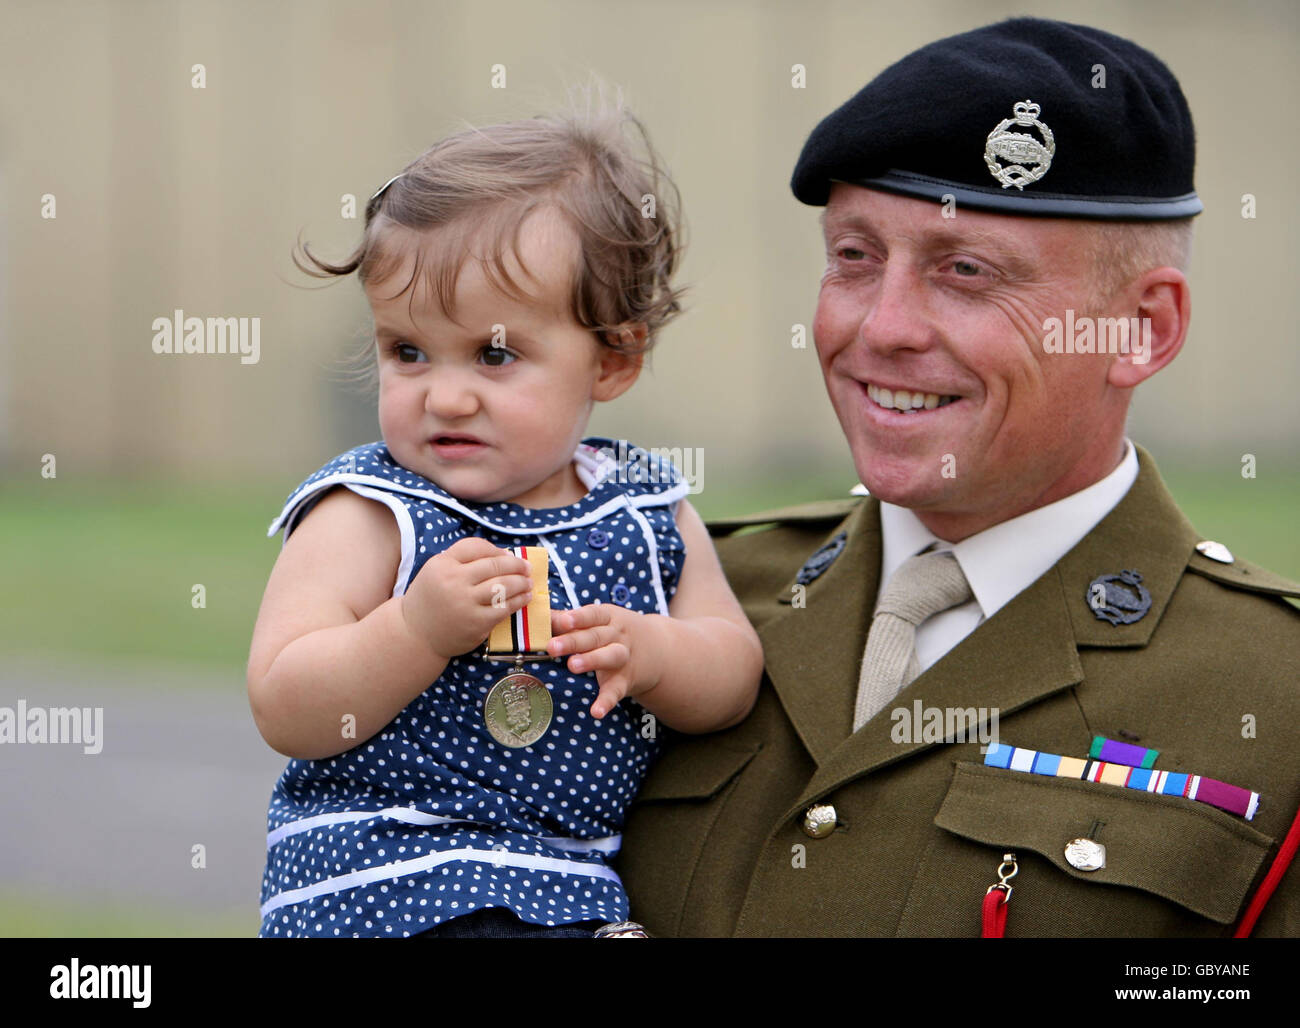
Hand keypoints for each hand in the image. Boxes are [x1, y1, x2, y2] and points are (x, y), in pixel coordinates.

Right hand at [400, 538, 534, 659]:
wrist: (415, 634)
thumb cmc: (431, 599)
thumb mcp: (436, 571)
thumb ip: (462, 560)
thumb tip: (503, 555)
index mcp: (442, 564)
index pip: (476, 547)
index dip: (496, 550)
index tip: (509, 555)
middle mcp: (453, 581)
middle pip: (494, 565)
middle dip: (516, 565)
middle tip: (527, 567)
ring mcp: (465, 603)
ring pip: (503, 586)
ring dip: (522, 582)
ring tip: (528, 582)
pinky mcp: (476, 623)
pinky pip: (504, 608)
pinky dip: (519, 601)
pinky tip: (525, 597)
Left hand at [547, 604, 665, 718]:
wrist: (658, 650)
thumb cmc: (614, 632)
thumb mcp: (598, 620)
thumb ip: (569, 620)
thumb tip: (540, 616)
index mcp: (608, 618)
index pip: (593, 615)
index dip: (578, 618)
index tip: (563, 621)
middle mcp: (617, 636)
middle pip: (596, 637)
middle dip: (574, 641)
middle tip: (553, 647)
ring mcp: (623, 659)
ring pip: (609, 657)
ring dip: (591, 661)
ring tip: (572, 666)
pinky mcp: (625, 681)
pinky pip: (615, 691)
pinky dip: (606, 702)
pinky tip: (595, 712)